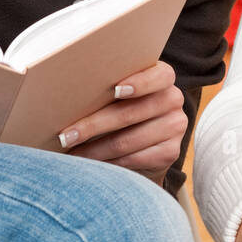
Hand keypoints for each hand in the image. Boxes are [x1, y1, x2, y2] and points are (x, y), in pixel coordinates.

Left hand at [57, 61, 187, 183]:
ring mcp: (175, 126)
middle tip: (65, 136)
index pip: (159, 76)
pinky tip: (91, 164)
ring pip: (126, 141)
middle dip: (92, 126)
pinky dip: (107, 164)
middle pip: (130, 113)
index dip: (138, 83)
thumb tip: (67, 97)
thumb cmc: (122, 110)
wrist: (147, 144)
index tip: (114, 90)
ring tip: (70, 154)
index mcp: (162, 76)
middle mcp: (172, 98)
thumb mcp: (119, 95)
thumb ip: (106, 90)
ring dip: (93, 150)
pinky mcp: (171, 152)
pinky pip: (133, 159)